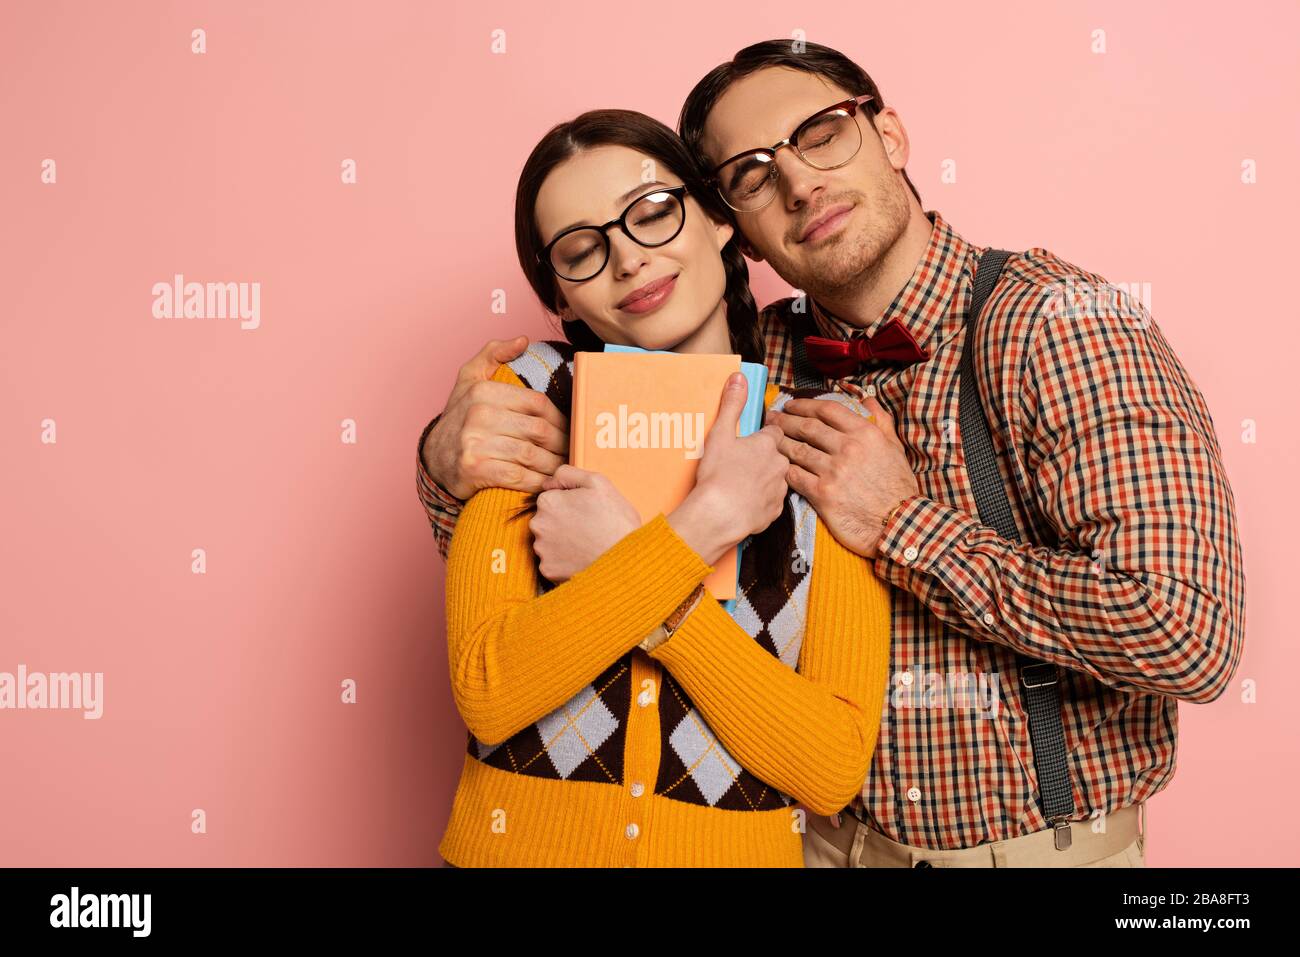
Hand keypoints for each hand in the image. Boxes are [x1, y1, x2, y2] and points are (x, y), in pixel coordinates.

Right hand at [421, 336, 569, 499]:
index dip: (560, 419)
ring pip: (531, 455)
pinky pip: (518, 476)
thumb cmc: (461, 417)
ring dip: (553, 465)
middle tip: (572, 452)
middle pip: (539, 430)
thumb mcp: (470, 378)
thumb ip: (494, 354)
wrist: (434, 458)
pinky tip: (546, 482)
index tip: (570, 429)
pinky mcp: (475, 469)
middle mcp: (479, 414)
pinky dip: (537, 481)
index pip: (538, 403)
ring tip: (564, 468)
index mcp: (484, 391)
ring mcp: (476, 442)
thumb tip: (523, 340)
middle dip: (562, 444)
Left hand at [531, 465, 642, 582]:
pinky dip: (564, 561)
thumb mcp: (598, 483)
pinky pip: (552, 563)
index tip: (586, 512)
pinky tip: (581, 558)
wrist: (625, 560)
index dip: (570, 504)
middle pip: (547, 520)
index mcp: (548, 501)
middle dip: (563, 523)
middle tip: (588, 528)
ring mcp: (541, 549)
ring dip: (562, 543)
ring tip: (586, 544)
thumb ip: (568, 473)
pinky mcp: (547, 570)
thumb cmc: (615, 520)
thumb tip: (548, 481)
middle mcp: (538, 525)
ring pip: (548, 542)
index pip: (551, 498)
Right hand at [667, 373, 789, 565]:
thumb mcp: (721, 433)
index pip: (775, 432)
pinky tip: (746, 501)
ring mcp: (779, 490)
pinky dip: (760, 501)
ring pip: (776, 479)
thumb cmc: (718, 474)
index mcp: (769, 444)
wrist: (719, 515)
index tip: (752, 438)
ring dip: (764, 479)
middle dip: (764, 457)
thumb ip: (732, 405)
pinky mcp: (775, 513)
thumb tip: (739, 378)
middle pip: (778, 456)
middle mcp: (780, 465)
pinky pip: (770, 503)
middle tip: (743, 461)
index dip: (763, 434)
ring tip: (743, 483)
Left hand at [766, 393, 918, 558]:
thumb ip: (880, 419)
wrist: (897, 524)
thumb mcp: (895, 446)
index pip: (827, 410)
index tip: (790, 405)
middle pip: (807, 427)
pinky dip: (784, 469)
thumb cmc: (898, 486)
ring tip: (768, 440)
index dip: (803, 405)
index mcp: (864, 433)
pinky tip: (777, 466)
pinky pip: (795, 476)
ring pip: (797, 450)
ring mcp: (833, 471)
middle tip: (771, 419)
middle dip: (784, 421)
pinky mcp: (822, 494)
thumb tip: (866, 399)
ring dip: (780, 443)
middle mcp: (847, 448)